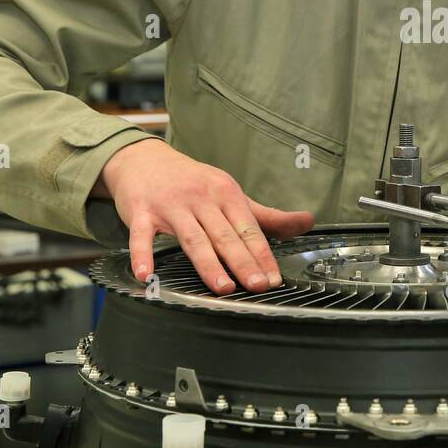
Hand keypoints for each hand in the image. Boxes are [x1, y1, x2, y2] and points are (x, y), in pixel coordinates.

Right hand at [93, 138, 314, 293]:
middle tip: (257, 286)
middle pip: (225, 235)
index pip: (248, 229)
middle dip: (242, 261)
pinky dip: (143, 255)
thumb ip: (266, 216)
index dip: (262, 254)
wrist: (144, 160)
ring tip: (222, 287)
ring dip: (208, 263)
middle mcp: (201, 198)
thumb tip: (307, 222)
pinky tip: (146, 275)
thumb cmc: (193, 182)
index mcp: (226, 194)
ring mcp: (171, 205)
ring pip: (193, 238)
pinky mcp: (141, 212)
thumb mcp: (230, 194)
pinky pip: (142, 236)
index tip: (273, 278)